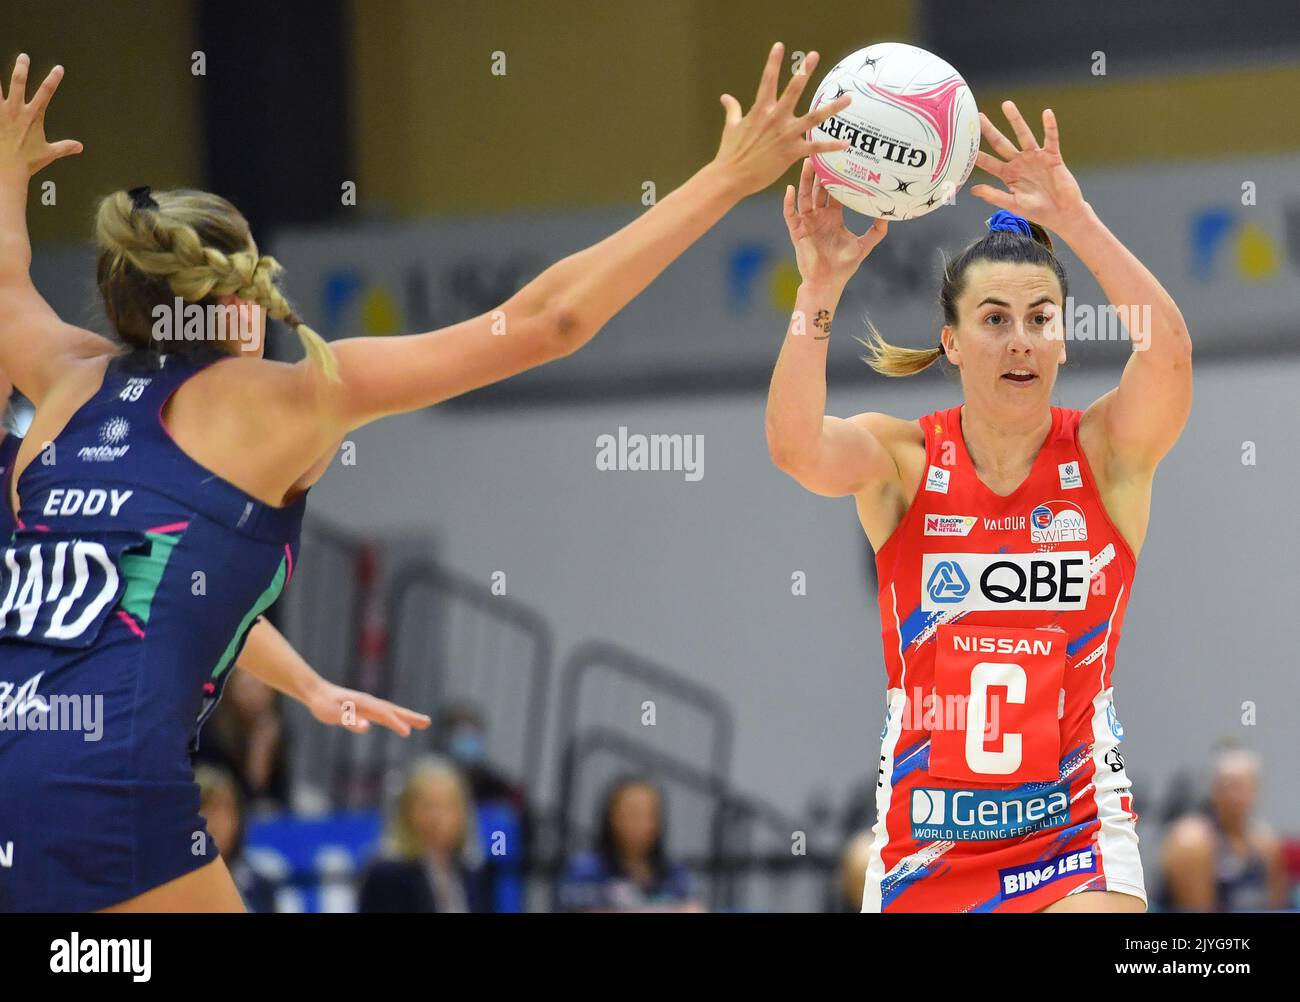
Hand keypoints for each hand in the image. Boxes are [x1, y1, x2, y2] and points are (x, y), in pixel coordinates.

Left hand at [0, 55, 82, 176]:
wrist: (6, 168)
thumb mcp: (48, 153)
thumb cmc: (26, 161)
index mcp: (33, 116)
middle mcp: (16, 109)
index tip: (58, 69)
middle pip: (18, 81)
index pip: (46, 92)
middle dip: (22, 67)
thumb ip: (64, 147)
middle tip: (23, 57)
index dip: (53, 79)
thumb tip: (79, 147)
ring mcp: (1, 111)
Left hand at [305, 678, 431, 736]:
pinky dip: (396, 719)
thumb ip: (349, 720)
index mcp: (364, 703)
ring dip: (407, 717)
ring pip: (392, 712)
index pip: (384, 714)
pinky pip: (384, 715)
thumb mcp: (332, 714)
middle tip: (428, 722)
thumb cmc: (323, 704)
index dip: (396, 723)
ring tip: (423, 723)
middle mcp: (370, 703)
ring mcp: (369, 706)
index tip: (407, 733)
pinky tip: (400, 724)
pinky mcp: (365, 710)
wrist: (316, 692)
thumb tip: (367, 728)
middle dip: (411, 716)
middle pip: (394, 710)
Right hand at [712, 43, 851, 197]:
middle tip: (814, 55)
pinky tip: (846, 143)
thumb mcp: (730, 127)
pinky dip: (832, 146)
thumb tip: (725, 97)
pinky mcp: (791, 152)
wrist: (731, 176)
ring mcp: (785, 135)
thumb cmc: (730, 152)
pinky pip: (816, 148)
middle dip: (804, 72)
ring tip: (848, 98)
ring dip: (832, 108)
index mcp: (760, 110)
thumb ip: (732, 109)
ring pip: (814, 118)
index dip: (773, 62)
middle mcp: (775, 118)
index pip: (767, 80)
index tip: (780, 46)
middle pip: (793, 90)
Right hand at [783, 158, 887, 287]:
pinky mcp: (797, 231)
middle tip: (822, 153)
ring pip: (804, 196)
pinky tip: (790, 189)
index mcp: (833, 217)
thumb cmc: (844, 266)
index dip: (836, 178)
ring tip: (807, 163)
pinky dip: (789, 202)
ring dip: (805, 180)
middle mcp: (819, 217)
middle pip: (818, 189)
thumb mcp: (864, 245)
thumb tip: (890, 215)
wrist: (827, 282)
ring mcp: (807, 223)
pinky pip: (790, 213)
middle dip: (820, 173)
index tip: (841, 161)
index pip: (834, 192)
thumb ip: (877, 230)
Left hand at [969, 102, 1086, 232]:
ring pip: (1023, 135)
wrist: (1062, 214)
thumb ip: (994, 196)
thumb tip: (973, 189)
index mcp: (1008, 175)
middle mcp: (1019, 163)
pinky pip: (1050, 139)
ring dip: (1016, 120)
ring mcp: (1035, 158)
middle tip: (978, 116)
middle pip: (1001, 143)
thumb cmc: (1038, 211)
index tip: (963, 144)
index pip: (988, 162)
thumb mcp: (1013, 204)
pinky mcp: (1052, 157)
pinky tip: (1047, 114)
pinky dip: (1049, 127)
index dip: (976, 155)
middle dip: (990, 130)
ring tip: (1007, 105)